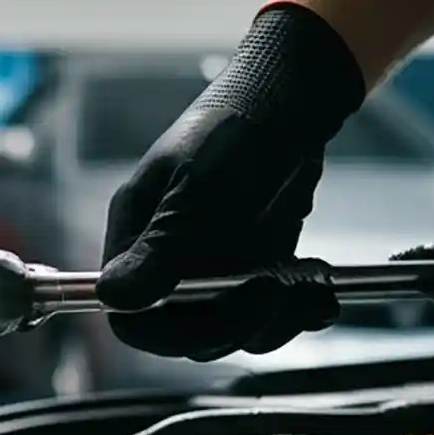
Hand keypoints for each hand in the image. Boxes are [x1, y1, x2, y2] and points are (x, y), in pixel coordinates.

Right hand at [96, 3, 365, 360]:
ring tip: (308, 295)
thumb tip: (113, 298)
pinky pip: (266, 315)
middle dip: (232, 324)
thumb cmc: (235, 129)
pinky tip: (320, 297)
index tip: (213, 319)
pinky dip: (297, 315)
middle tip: (271, 292)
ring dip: (272, 324)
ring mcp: (212, 267)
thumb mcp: (198, 188)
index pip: (130, 314)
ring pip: (230, 330)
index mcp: (138, 236)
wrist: (292, 101)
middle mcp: (168, 259)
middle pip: (183, 333)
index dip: (166, 332)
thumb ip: (161, 247)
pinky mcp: (250, 268)